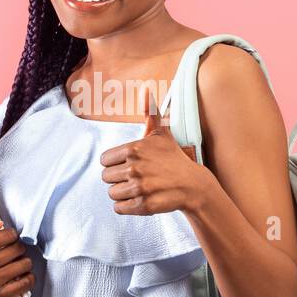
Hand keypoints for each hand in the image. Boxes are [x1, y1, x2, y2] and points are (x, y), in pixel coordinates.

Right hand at [0, 214, 34, 296]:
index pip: (9, 235)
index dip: (12, 236)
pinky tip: (22, 276)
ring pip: (25, 264)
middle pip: (19, 249)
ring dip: (25, 263)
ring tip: (18, 263)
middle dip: (19, 249)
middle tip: (15, 252)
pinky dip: (29, 278)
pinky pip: (26, 282)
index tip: (10, 239)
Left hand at [98, 88, 208, 215]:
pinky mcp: (143, 205)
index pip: (104, 160)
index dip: (115, 163)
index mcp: (134, 149)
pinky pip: (119, 208)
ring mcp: (140, 187)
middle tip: (135, 178)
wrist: (192, 186)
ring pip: (112, 193)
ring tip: (138, 188)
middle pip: (106, 178)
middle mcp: (135, 168)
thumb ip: (149, 114)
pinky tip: (139, 199)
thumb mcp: (161, 135)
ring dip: (122, 193)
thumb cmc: (173, 159)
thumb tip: (146, 89)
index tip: (128, 165)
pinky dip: (126, 206)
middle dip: (118, 179)